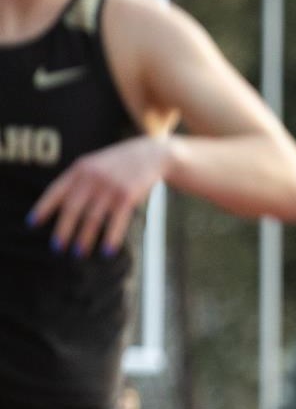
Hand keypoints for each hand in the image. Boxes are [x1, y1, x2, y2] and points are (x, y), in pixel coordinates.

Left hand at [29, 135, 170, 256]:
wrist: (150, 155)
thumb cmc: (119, 164)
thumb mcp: (95, 165)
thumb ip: (79, 181)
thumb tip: (63, 209)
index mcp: (79, 169)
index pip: (56, 191)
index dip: (43, 208)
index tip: (32, 224)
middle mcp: (91, 177)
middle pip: (72, 209)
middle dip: (63, 230)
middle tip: (58, 248)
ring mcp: (109, 186)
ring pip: (92, 218)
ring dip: (84, 238)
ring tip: (79, 253)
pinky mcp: (127, 196)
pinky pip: (116, 222)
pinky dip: (111, 238)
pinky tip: (107, 251)